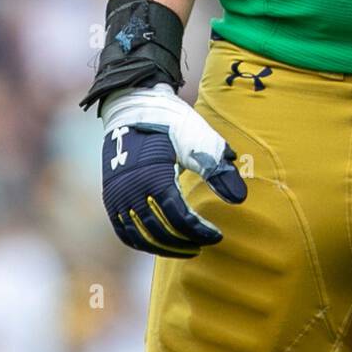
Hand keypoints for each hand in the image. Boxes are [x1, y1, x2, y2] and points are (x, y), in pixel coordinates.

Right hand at [100, 82, 246, 256]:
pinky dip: (142, 242)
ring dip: (165, 247)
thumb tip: (239, 198)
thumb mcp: (198, 140)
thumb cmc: (171, 121)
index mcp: (154, 177)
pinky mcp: (111, 196)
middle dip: (185, 242)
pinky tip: (160, 242)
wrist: (135, 104)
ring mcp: (117, 195)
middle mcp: (131, 190)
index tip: (217, 235)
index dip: (200, 231)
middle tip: (204, 244)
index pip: (179, 218)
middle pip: (160, 231)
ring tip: (187, 247)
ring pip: (141, 236)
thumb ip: (217, 170)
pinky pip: (124, 231)